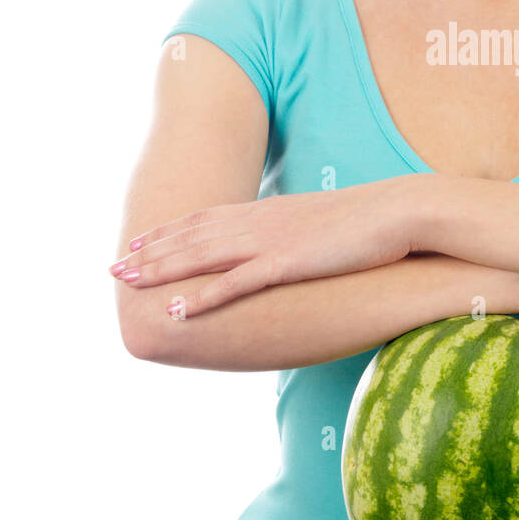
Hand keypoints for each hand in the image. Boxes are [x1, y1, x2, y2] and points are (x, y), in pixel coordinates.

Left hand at [108, 179, 416, 317]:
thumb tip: (296, 249)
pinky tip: (176, 308)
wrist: (403, 211)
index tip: (142, 242)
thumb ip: (303, 235)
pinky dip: (202, 296)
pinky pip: (236, 283)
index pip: (209, 220)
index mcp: (271, 211)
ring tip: (128, 281)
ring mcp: (273, 241)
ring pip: (203, 256)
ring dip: (162, 270)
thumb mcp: (328, 225)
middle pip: (194, 236)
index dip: (171, 232)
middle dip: (152, 251)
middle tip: (115, 266)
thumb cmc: (375, 223)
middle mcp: (263, 222)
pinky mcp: (289, 262)